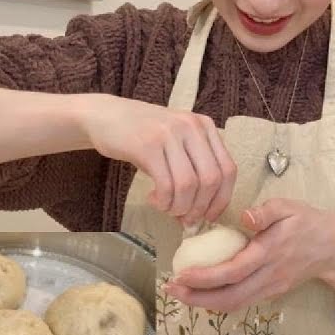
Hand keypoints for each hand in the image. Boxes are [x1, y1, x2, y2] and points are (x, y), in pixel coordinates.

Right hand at [79, 94, 236, 225]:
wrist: (106, 115)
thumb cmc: (143, 135)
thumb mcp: (177, 142)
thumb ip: (193, 169)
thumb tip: (202, 213)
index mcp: (205, 126)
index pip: (228, 169)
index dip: (221, 199)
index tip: (209, 217)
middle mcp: (191, 126)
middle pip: (211, 179)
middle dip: (199, 207)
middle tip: (185, 219)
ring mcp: (169, 134)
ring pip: (189, 184)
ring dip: (179, 206)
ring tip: (167, 208)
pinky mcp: (147, 144)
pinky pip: (166, 184)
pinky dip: (163, 201)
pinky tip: (155, 200)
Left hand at [166, 198, 334, 311]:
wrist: (333, 249)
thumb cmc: (308, 222)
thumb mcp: (289, 207)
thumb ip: (266, 211)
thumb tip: (244, 216)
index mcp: (269, 253)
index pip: (232, 272)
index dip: (204, 278)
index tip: (180, 275)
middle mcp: (268, 276)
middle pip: (229, 298)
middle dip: (196, 298)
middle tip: (171, 290)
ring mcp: (271, 288)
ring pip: (234, 305)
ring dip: (204, 304)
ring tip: (181, 294)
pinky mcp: (271, 293)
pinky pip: (241, 302)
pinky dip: (218, 301)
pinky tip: (202, 293)